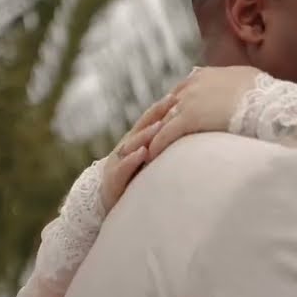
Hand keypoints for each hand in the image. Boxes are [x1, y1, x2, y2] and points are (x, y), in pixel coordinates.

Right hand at [98, 92, 176, 209]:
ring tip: (160, 126)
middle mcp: (127, 146)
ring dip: (146, 134)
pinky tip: (142, 153)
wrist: (107, 201)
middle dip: (157, 113)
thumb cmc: (134, 178)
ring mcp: (119, 161)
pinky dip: (132, 159)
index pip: (150, 119)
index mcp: (136, 140)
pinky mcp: (114, 178)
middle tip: (173, 102)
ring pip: (133, 144)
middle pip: (142, 126)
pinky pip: (123, 167)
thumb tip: (189, 133)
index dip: (163, 107)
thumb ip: (162, 146)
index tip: (179, 95)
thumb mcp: (149, 160)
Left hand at [147, 66, 263, 155]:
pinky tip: (150, 157)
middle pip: (166, 105)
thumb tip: (240, 85)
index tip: (167, 118)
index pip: (181, 92)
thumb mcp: (248, 80)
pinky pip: (166, 134)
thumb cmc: (266, 94)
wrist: (267, 102)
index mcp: (205, 76)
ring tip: (141, 149)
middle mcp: (192, 86)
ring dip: (150, 135)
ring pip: (162, 120)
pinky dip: (156, 145)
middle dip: (156, 121)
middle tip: (145, 135)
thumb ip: (236, 82)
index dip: (173, 106)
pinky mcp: (188, 119)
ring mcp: (189, 101)